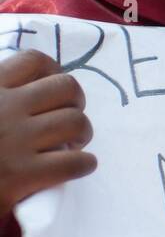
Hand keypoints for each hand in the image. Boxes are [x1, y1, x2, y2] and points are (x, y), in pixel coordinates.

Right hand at [0, 50, 95, 216]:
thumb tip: (23, 89)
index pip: (33, 60)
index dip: (54, 72)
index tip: (54, 90)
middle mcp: (3, 108)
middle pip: (65, 87)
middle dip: (75, 102)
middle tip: (69, 119)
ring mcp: (14, 141)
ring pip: (75, 122)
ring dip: (83, 132)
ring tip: (75, 144)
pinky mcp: (21, 176)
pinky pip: (73, 162)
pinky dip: (84, 163)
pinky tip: (80, 166)